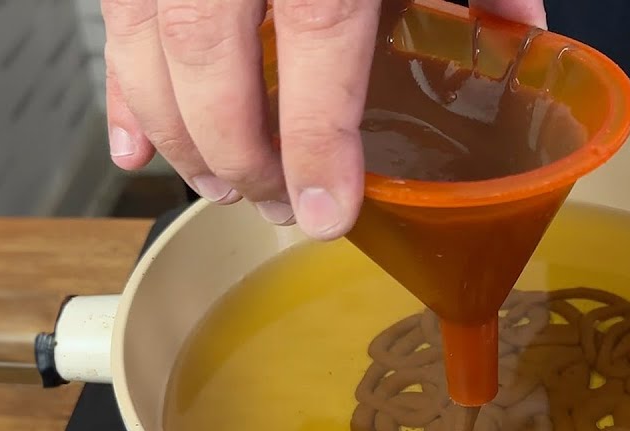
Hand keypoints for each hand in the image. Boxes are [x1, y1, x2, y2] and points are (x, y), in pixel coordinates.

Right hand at [101, 0, 546, 239]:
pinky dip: (120, 91)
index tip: (326, 209)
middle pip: (213, 69)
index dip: (315, 146)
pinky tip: (136, 144)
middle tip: (274, 205)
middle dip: (240, 158)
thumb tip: (518, 32)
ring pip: (147, 53)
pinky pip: (111, 22)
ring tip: (218, 185)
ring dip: (179, 137)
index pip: (312, 55)